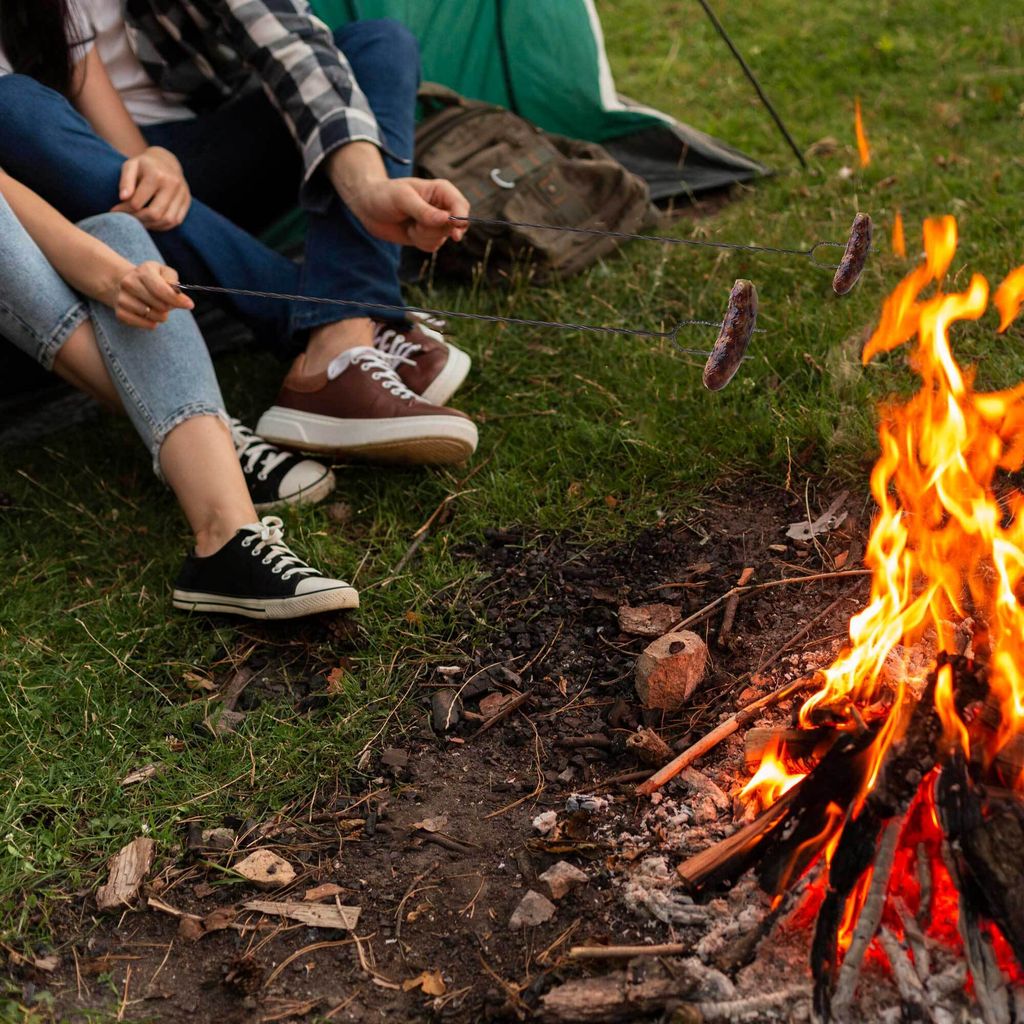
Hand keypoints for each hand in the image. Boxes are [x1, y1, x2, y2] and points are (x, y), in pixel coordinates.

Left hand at [111, 147, 191, 230]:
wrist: (166, 161)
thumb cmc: (143, 165)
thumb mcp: (130, 166)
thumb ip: (125, 181)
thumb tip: (122, 198)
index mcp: (156, 175)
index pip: (138, 203)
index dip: (125, 210)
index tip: (115, 211)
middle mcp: (172, 184)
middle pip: (155, 214)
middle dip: (139, 220)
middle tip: (128, 220)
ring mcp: (182, 193)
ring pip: (167, 220)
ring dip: (152, 225)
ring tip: (140, 221)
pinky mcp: (187, 201)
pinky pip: (176, 221)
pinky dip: (163, 225)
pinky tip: (152, 222)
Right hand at [115, 261, 193, 328]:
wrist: (126, 284)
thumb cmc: (152, 279)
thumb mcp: (164, 273)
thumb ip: (174, 282)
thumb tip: (179, 296)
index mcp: (143, 271)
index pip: (162, 290)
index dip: (178, 300)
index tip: (189, 305)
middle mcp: (129, 283)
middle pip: (161, 306)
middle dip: (169, 306)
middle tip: (165, 301)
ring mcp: (122, 299)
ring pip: (155, 317)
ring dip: (161, 315)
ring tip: (155, 306)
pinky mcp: (120, 313)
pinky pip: (147, 325)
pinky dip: (153, 322)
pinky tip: (149, 314)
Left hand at [346, 176, 469, 251]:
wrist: (368, 208)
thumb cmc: (384, 195)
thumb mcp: (402, 199)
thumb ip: (424, 211)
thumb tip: (446, 220)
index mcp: (441, 190)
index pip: (461, 205)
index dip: (461, 218)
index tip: (454, 230)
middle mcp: (443, 206)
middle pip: (453, 226)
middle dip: (433, 229)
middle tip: (416, 222)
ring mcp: (437, 223)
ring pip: (442, 238)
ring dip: (423, 236)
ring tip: (410, 224)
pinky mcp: (429, 236)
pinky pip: (432, 246)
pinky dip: (419, 243)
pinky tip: (410, 231)